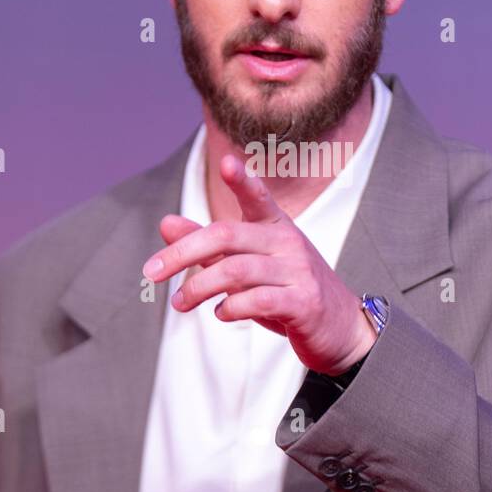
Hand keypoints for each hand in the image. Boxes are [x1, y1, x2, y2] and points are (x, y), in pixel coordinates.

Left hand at [142, 154, 377, 374]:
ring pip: (237, 270)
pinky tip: (221, 314)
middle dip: (183, 254)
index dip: (242, 180)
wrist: (340, 328)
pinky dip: (231, 308)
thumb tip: (165, 223)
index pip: (258, 196)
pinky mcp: (305, 303)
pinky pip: (260, 301)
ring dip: (199, 288)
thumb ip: (207, 246)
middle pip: (227, 236)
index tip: (226, 163)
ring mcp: (299, 272)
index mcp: (275, 226)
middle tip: (151, 273)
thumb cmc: (287, 290)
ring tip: (179, 303)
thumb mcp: (247, 264)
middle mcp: (288, 242)